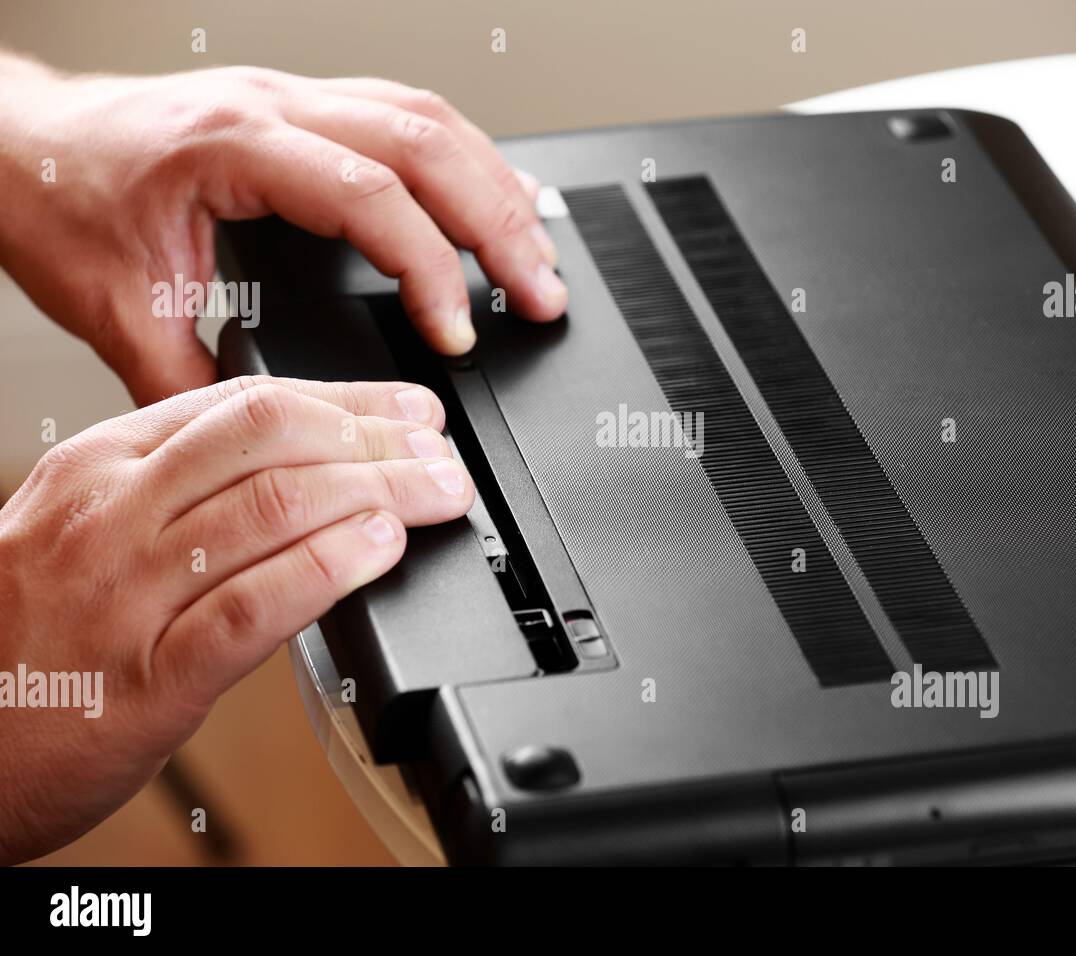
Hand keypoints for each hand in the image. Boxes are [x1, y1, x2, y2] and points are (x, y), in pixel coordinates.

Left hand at [0, 60, 565, 405]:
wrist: (17, 143)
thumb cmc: (59, 203)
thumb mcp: (121, 309)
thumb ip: (197, 382)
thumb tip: (266, 442)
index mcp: (234, 148)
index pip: (370, 197)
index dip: (430, 269)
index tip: (459, 334)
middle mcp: (273, 108)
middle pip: (426, 143)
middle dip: (500, 223)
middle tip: (543, 291)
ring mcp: (293, 99)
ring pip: (429, 119)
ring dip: (496, 185)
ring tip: (539, 252)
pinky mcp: (304, 109)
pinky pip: (409, 115)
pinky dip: (466, 160)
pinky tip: (494, 195)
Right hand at [0, 375, 472, 863]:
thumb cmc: (29, 632)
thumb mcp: (86, 526)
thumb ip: (180, 488)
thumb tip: (307, 462)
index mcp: (103, 465)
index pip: (247, 403)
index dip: (350, 401)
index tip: (411, 412)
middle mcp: (113, 513)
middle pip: (273, 440)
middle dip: (377, 439)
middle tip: (441, 453)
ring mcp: (128, 592)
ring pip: (274, 507)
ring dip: (380, 493)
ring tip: (437, 493)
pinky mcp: (151, 676)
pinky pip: (254, 607)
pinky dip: (328, 568)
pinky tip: (379, 550)